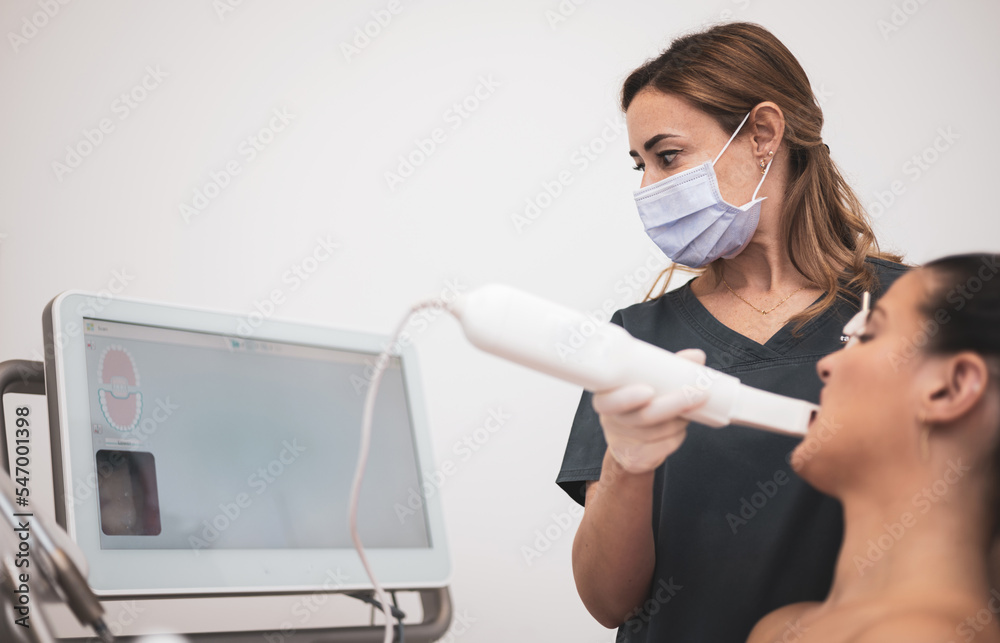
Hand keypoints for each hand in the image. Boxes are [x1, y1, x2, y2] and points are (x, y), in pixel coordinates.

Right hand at [592, 348, 709, 473]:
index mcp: (606, 398)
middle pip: (641, 416)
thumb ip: (667, 369)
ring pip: (658, 431)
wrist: (630, 446)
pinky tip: (680, 428)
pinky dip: (678, 436)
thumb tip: (696, 356)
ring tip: (692, 408)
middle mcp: (611, 421)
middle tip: (698, 394)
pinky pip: (664, 446)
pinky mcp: (636, 458)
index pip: (607, 401)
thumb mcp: (647, 384)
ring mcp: (622, 442)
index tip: (648, 391)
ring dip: (680, 420)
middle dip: (673, 405)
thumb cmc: (639, 406)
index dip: (626, 398)